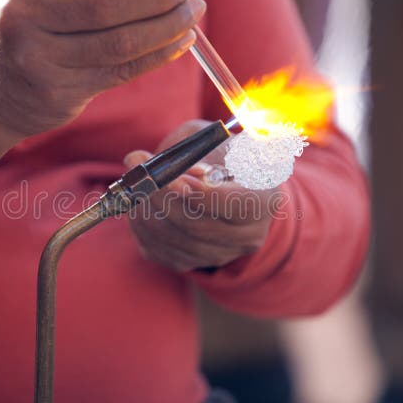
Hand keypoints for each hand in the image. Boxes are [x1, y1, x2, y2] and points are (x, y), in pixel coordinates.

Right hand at [0, 0, 204, 137]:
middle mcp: (22, 16)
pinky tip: (179, 43)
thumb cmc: (23, 26)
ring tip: (192, 15)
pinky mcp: (58, 93)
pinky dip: (156, 56)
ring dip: (165, 28)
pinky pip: (120, 71)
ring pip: (118, 42)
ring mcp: (39, 59)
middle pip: (105, 4)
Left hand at [124, 120, 278, 271]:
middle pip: (197, 226)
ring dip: (145, 205)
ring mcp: (219, 255)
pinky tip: (139, 199)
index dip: (205, 195)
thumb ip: (186, 150)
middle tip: (138, 168)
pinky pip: (156, 246)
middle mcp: (247, 235)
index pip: (238, 206)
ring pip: (171, 236)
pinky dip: (140, 221)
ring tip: (137, 178)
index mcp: (265, 199)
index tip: (177, 178)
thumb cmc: (219, 154)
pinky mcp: (189, 262)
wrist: (223, 185)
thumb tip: (147, 165)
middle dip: (160, 195)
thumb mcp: (212, 139)